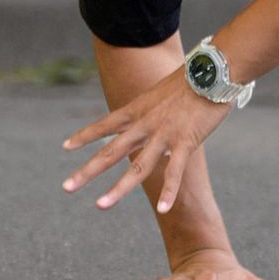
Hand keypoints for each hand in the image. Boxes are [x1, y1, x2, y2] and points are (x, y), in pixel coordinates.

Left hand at [62, 70, 230, 212]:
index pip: (105, 124)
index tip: (65, 147)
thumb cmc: (190, 81)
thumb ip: (150, 112)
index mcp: (138, 110)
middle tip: (66, 187)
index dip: (85, 136)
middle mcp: (145, 124)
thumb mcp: (160, 94)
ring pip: (137, 167)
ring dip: (117, 189)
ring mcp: (164, 134)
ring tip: (99, 206)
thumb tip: (144, 124)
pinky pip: (176, 171)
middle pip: (111, 151)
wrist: (213, 71)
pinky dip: (169, 191)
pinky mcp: (186, 141)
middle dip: (88, 170)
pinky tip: (163, 208)